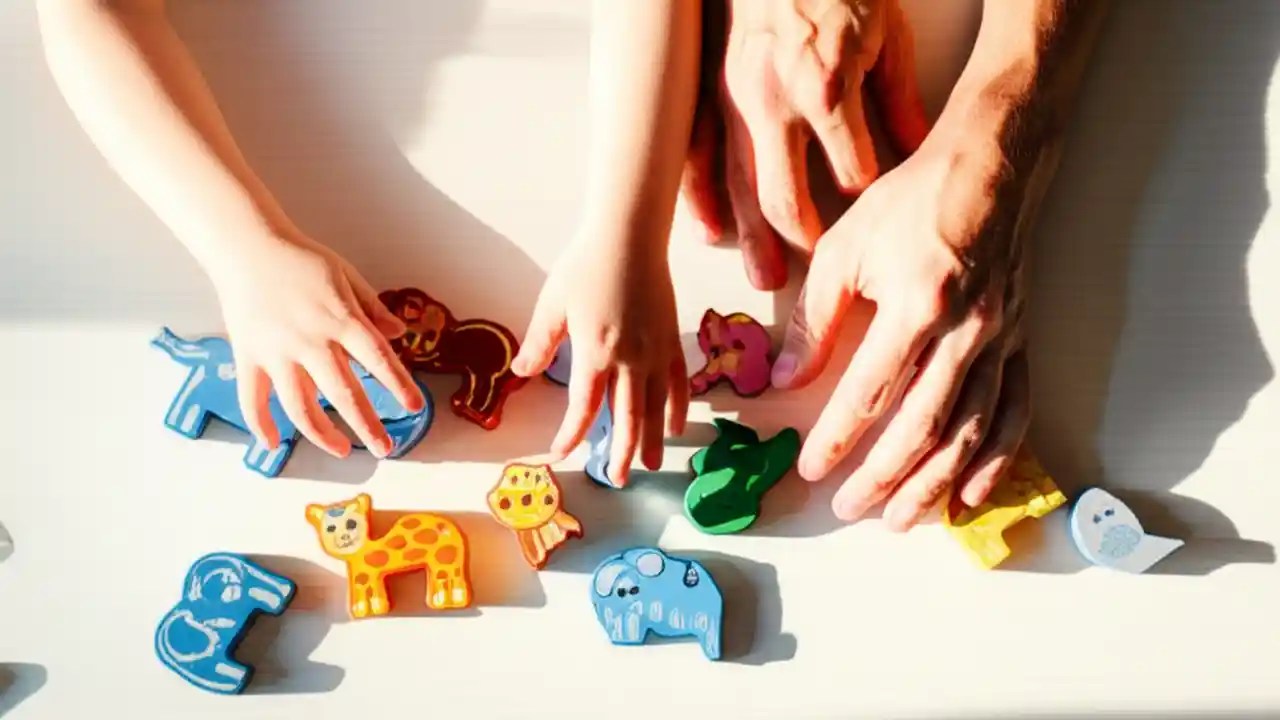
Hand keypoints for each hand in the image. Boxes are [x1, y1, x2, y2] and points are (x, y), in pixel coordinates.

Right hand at [209, 233, 424, 458]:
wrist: (247, 246)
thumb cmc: (300, 260)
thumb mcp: (346, 275)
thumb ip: (372, 308)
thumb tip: (400, 331)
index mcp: (340, 319)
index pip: (379, 360)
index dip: (400, 386)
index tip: (415, 408)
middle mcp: (311, 342)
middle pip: (344, 394)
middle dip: (367, 426)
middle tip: (385, 448)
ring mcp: (278, 353)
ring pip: (300, 407)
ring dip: (323, 435)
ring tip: (342, 450)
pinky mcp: (249, 358)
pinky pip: (252, 400)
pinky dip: (261, 425)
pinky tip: (274, 444)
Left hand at [512, 237, 688, 485]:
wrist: (630, 235)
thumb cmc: (586, 264)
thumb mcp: (553, 304)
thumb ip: (539, 343)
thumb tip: (522, 373)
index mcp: (596, 353)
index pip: (584, 408)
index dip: (571, 435)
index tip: (560, 453)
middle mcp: (630, 360)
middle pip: (627, 418)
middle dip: (621, 452)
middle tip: (617, 479)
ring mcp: (656, 351)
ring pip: (657, 407)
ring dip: (653, 440)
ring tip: (651, 466)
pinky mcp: (671, 339)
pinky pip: (678, 382)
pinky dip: (677, 407)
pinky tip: (675, 425)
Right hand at [681, 0, 928, 288]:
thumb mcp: (887, 36)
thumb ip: (898, 101)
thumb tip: (918, 151)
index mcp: (825, 88)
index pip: (851, 172)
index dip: (864, 199)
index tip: (872, 216)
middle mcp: (774, 101)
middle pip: (784, 198)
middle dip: (800, 243)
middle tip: (811, 274)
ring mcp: (734, 99)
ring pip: (739, 187)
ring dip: (752, 238)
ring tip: (764, 276)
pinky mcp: (709, 92)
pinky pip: (698, 156)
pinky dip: (702, 198)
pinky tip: (711, 229)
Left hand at [771, 136, 1032, 530]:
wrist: (991, 166)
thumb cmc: (910, 201)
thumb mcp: (844, 249)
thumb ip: (815, 320)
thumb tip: (784, 379)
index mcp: (917, 304)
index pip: (870, 391)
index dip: (838, 437)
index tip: (810, 468)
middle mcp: (965, 331)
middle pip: (922, 426)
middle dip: (883, 476)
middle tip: (849, 509)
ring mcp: (999, 341)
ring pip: (969, 432)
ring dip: (935, 483)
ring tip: (902, 519)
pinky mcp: (1019, 342)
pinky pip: (1014, 412)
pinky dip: (996, 460)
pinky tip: (973, 495)